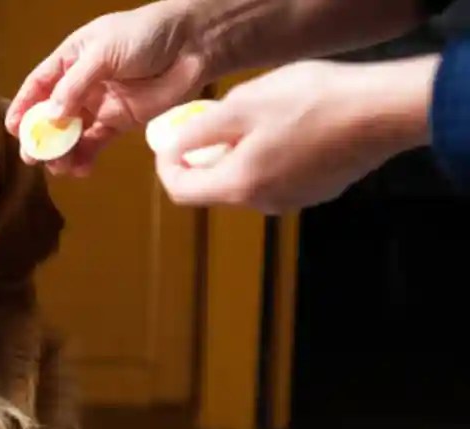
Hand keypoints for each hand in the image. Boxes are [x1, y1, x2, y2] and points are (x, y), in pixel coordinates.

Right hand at [5, 0, 209, 175]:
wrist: (192, 45)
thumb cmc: (145, 35)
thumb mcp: (104, 51)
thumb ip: (76, 84)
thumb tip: (53, 116)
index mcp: (71, 59)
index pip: (39, 84)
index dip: (24, 106)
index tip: (12, 129)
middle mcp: (80, 84)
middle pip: (51, 114)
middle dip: (41, 137)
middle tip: (32, 158)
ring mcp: (99, 105)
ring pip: (71, 134)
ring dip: (62, 152)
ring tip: (57, 168)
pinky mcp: (119, 122)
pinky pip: (95, 144)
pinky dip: (85, 158)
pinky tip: (79, 170)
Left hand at [155, 58, 437, 213]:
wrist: (385, 111)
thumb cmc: (313, 101)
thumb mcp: (244, 105)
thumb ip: (200, 132)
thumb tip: (172, 149)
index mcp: (239, 186)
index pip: (181, 192)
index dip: (167, 166)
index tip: (169, 141)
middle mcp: (263, 204)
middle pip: (214, 188)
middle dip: (204, 157)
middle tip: (212, 121)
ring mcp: (293, 201)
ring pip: (247, 182)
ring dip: (238, 155)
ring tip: (255, 118)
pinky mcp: (318, 192)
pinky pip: (277, 178)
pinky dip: (268, 158)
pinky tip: (288, 127)